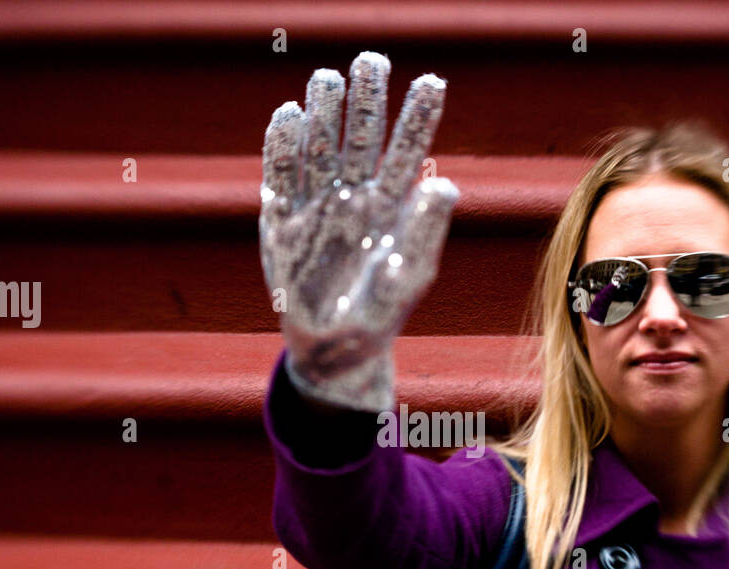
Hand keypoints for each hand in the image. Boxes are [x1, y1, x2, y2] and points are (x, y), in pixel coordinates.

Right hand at [259, 51, 459, 412]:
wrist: (334, 348)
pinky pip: (280, 176)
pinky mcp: (282, 220)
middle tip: (371, 60)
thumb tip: (448, 185)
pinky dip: (282, 146)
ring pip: (318, 147)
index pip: (407, 151)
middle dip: (366, 100)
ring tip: (328, 78)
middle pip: (359, 136)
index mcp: (390, 205)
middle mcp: (354, 195)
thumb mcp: (409, 275)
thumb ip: (426, 231)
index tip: (432, 81)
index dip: (418, 117)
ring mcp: (316, 204)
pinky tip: (288, 115)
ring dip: (322, 112)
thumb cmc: (381, 314)